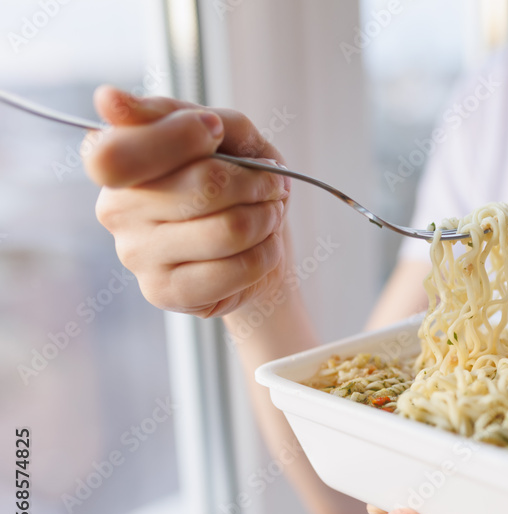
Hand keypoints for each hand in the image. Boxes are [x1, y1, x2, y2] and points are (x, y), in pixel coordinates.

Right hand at [84, 85, 292, 318]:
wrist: (260, 245)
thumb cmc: (237, 182)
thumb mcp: (225, 134)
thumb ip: (179, 113)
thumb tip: (108, 100)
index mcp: (115, 160)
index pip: (121, 151)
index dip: (180, 137)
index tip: (215, 132)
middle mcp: (115, 210)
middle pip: (204, 186)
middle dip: (257, 182)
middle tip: (273, 184)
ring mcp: (137, 256)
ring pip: (229, 231)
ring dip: (267, 219)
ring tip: (269, 216)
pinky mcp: (166, 293)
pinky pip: (237, 270)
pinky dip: (267, 254)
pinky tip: (262, 248)